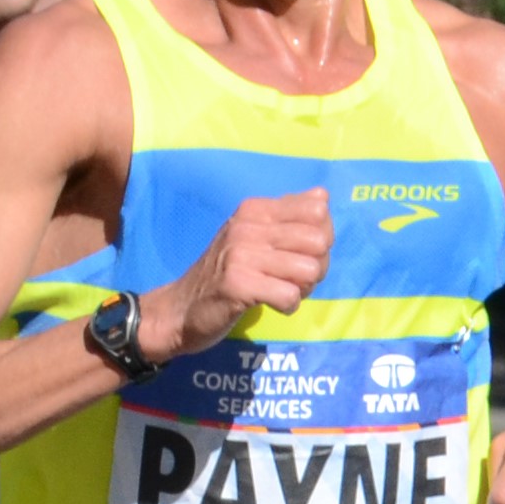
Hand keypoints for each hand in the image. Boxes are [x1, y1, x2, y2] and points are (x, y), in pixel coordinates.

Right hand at [146, 187, 330, 356]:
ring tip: (283, 291)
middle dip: (317, 266)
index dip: (321, 237)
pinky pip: (290, 295)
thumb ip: (288, 216)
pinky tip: (274, 306)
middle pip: (319, 241)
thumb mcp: (253, 236)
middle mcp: (248, 225)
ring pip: (309, 269)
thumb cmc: (224, 272)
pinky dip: (289, 306)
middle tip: (295, 279)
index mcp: (255, 209)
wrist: (181, 308)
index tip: (300, 253)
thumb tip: (323, 195)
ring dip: (304, 288)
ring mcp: (242, 254)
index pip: (317, 210)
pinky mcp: (239, 285)